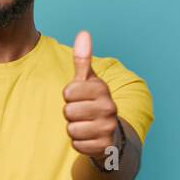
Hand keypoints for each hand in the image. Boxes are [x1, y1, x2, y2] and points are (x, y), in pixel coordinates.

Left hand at [62, 31, 119, 164]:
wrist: (112, 134)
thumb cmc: (94, 103)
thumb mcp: (88, 81)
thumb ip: (83, 59)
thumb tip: (83, 33)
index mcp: (102, 89)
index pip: (68, 92)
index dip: (69, 95)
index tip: (79, 97)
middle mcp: (109, 108)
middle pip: (68, 111)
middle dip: (71, 113)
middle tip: (82, 113)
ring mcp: (107, 128)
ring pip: (71, 128)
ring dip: (74, 128)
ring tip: (86, 125)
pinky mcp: (104, 146)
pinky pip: (76, 144)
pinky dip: (79, 142)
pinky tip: (89, 138)